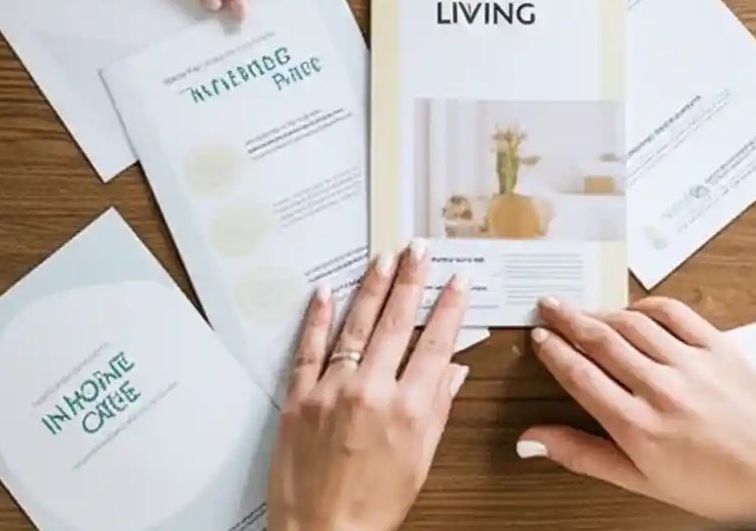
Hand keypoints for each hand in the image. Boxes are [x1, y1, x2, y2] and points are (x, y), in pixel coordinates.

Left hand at [269, 241, 470, 530]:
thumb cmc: (374, 505)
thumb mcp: (421, 459)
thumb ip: (437, 407)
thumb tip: (453, 369)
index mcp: (410, 408)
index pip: (436, 342)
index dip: (449, 307)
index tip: (457, 281)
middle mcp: (372, 391)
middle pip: (397, 322)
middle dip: (411, 280)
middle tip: (418, 250)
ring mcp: (332, 390)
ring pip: (356, 326)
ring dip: (371, 287)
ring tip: (383, 259)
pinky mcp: (298, 398)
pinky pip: (308, 348)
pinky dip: (317, 317)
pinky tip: (326, 292)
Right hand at [519, 295, 755, 527]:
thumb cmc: (722, 485)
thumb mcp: (645, 482)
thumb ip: (584, 455)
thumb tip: (533, 439)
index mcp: (638, 427)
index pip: (580, 375)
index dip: (553, 351)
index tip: (539, 337)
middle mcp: (660, 389)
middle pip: (599, 340)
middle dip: (567, 319)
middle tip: (546, 305)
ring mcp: (691, 363)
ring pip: (631, 323)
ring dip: (600, 311)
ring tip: (582, 307)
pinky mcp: (719, 346)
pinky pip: (673, 313)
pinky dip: (646, 306)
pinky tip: (634, 310)